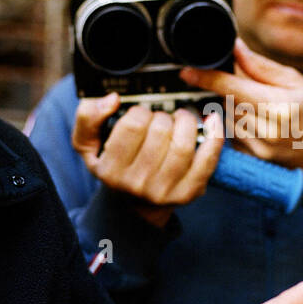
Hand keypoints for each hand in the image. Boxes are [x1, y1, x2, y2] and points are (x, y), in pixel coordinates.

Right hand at [72, 94, 224, 226]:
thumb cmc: (114, 165)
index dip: (139, 112)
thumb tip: (112, 100)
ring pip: (182, 144)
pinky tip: (212, 121)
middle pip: (159, 132)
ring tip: (181, 118)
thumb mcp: (88, 144)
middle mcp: (136, 184)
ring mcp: (163, 191)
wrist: (134, 203)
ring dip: (185, 121)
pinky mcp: (188, 192)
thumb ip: (88, 116)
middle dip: (162, 116)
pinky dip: (214, 137)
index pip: (132, 126)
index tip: (141, 114)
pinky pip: (207, 160)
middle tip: (161, 118)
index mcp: (110, 170)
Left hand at [182, 39, 302, 192]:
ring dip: (234, 106)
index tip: (187, 71)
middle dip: (230, 88)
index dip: (207, 78)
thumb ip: (262, 66)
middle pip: (227, 100)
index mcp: (278, 106)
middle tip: (252, 87)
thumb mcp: (297, 81)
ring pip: (227, 116)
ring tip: (260, 107)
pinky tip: (259, 123)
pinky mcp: (251, 157)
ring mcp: (257, 147)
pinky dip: (239, 123)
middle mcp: (265, 129)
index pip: (232, 88)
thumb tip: (235, 49)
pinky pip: (232, 132)